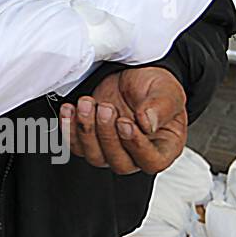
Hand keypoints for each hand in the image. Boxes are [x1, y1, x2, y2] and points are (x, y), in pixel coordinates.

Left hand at [60, 67, 187, 174]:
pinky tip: (70, 109)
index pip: (151, 161)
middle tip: (105, 108)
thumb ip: (160, 107)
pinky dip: (69, 128)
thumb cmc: (154, 86)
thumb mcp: (166, 91)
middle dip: (107, 135)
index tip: (125, 123)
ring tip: (87, 103)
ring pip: (95, 156)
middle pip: (119, 163)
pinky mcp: (91, 140)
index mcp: (164, 146)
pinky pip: (76, 145)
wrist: (132, 74)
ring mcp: (112, 149)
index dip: (136, 146)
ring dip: (86, 130)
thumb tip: (148, 123)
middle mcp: (137, 153)